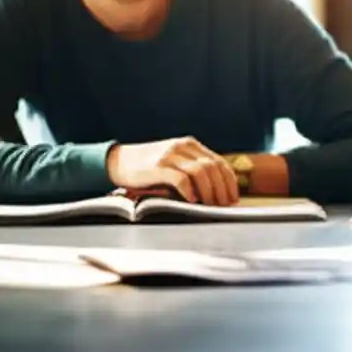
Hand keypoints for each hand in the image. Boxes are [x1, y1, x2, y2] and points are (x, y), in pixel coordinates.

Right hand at [105, 137, 239, 205]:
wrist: (118, 161)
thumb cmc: (150, 167)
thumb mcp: (175, 162)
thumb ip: (193, 169)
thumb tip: (217, 192)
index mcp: (191, 145)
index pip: (219, 162)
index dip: (229, 181)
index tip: (233, 197)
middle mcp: (183, 147)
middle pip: (213, 167)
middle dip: (222, 188)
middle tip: (224, 206)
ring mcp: (170, 155)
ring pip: (201, 172)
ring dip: (209, 191)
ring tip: (211, 206)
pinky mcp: (157, 167)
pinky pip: (180, 178)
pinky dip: (190, 191)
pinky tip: (192, 201)